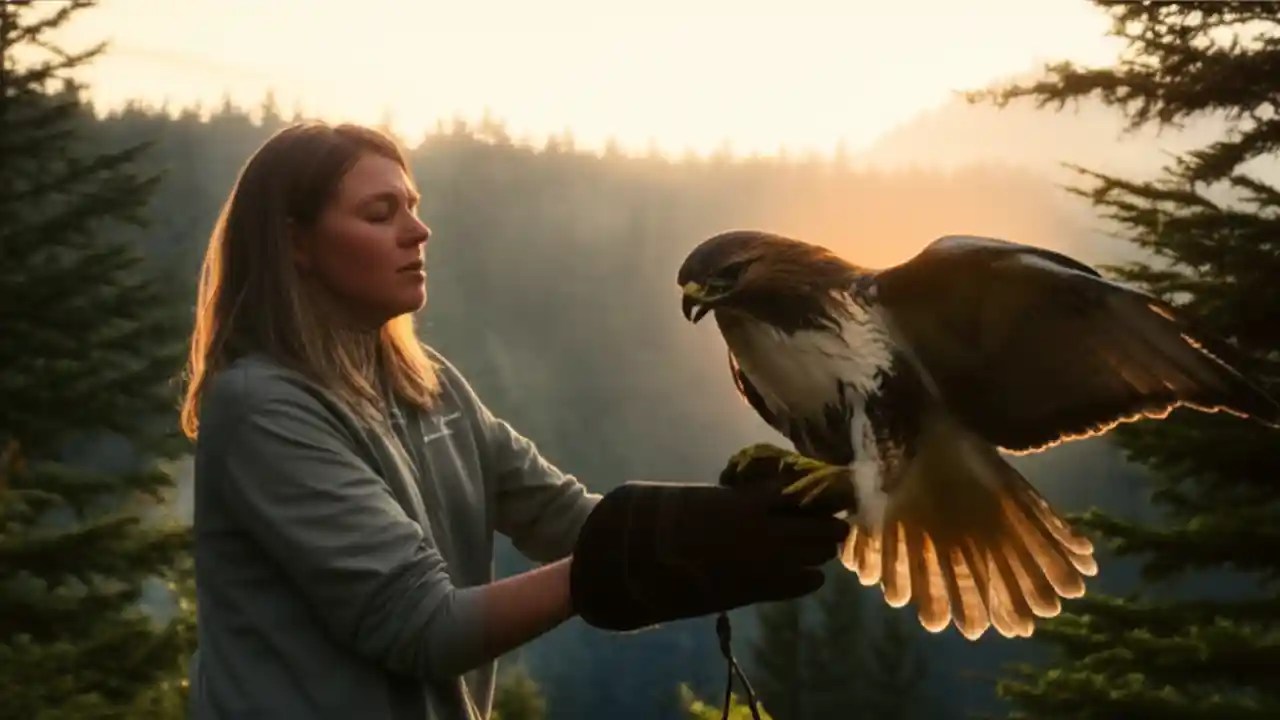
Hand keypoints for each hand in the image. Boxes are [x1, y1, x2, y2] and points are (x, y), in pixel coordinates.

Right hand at [568, 474, 849, 631]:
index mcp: (747, 502)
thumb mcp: (711, 497)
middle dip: (828, 523)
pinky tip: (805, 572)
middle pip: (822, 527)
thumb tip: (778, 492)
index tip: (823, 493)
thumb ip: (746, 497)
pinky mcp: (757, 591)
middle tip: (827, 522)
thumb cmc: (671, 521)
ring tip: (813, 545)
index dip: (817, 493)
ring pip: (818, 555)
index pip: (804, 493)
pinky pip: (804, 583)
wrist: (644, 563)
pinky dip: (809, 576)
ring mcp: (762, 564)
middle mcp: (762, 533)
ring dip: (819, 549)